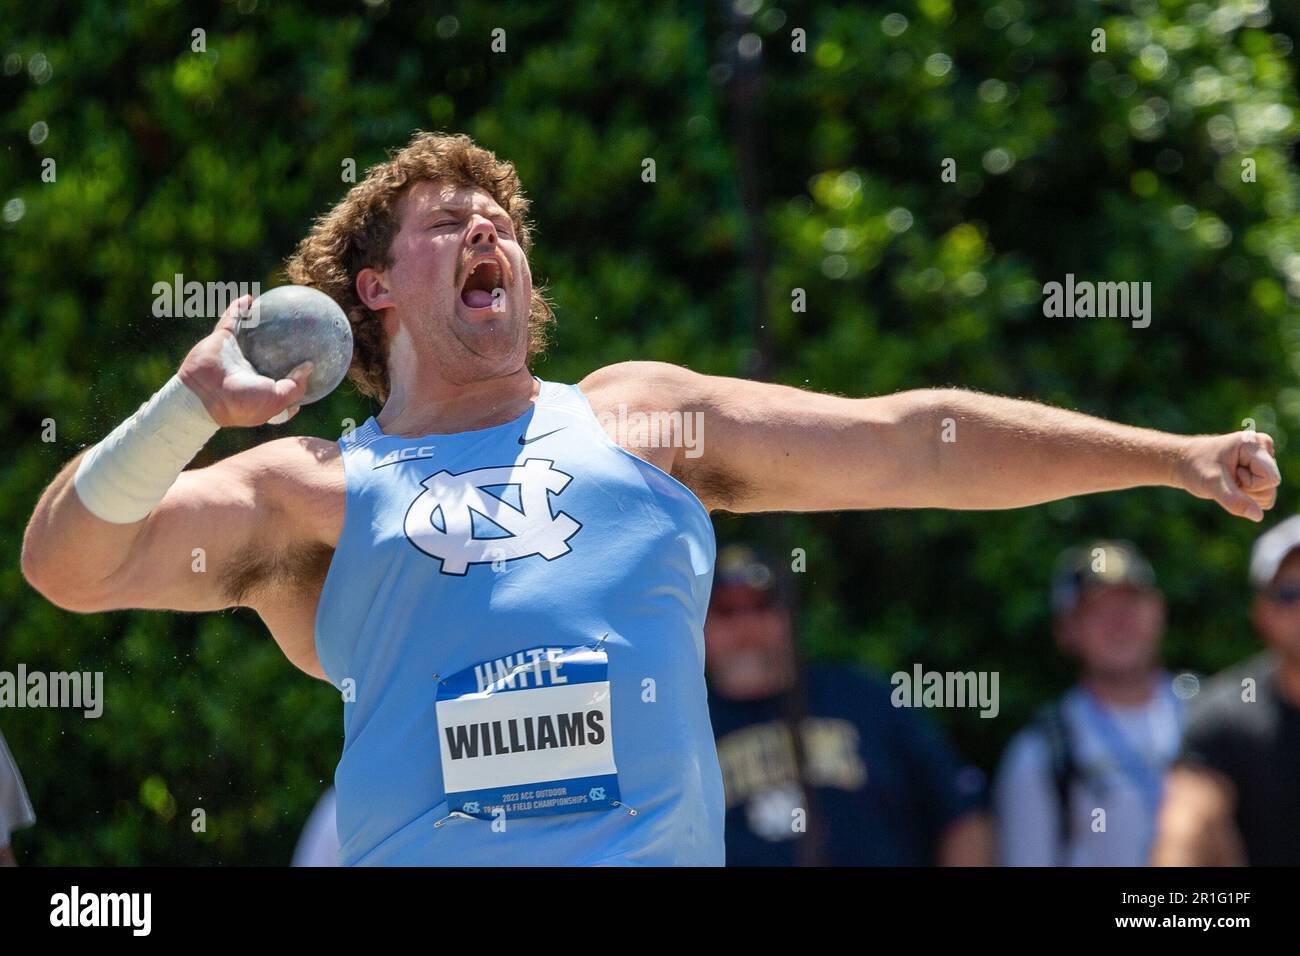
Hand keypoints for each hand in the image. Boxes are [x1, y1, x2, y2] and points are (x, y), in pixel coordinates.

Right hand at [177, 295, 312, 426]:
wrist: (206, 394)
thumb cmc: (244, 402)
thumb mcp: (278, 400)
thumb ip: (296, 386)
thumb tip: (310, 366)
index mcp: (261, 387)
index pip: (280, 381)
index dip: (294, 376)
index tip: (310, 367)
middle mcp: (248, 369)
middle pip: (266, 353)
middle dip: (279, 344)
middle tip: (297, 331)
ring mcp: (234, 353)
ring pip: (249, 332)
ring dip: (257, 320)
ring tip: (274, 307)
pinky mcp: (221, 339)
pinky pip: (231, 319)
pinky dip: (238, 308)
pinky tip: (249, 297)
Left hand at [1176, 431, 1279, 521]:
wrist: (1184, 461)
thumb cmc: (1195, 467)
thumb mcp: (1211, 484)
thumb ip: (1234, 500)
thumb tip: (1258, 516)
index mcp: (1255, 443)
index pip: (1270, 478)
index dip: (1250, 485)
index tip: (1230, 474)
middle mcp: (1264, 448)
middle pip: (1271, 487)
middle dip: (1247, 490)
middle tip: (1227, 478)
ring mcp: (1264, 460)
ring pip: (1268, 493)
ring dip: (1246, 494)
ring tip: (1229, 479)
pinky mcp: (1260, 471)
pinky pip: (1264, 496)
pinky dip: (1247, 496)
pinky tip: (1233, 482)